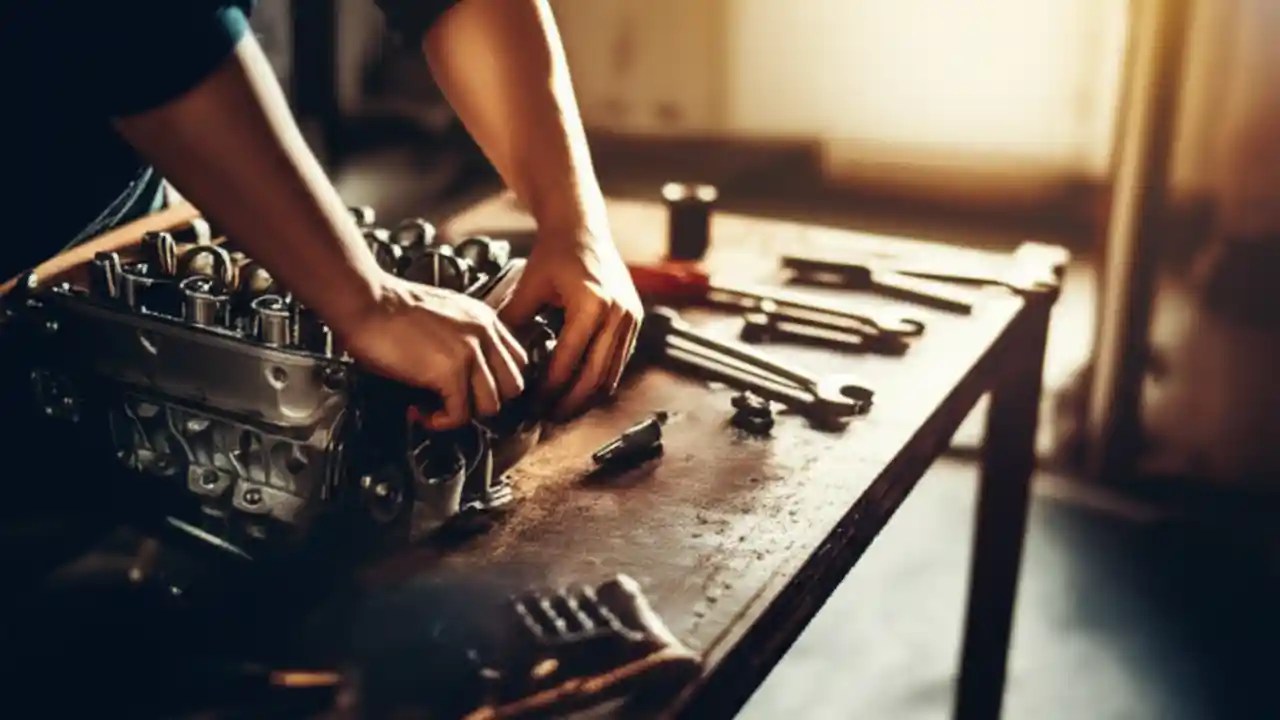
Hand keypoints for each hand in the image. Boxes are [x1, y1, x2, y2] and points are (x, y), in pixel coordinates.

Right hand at [338, 273, 528, 429]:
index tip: (473, 389)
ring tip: (435, 407)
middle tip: (457, 401)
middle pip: (513, 386)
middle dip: (486, 401)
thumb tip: (466, 371)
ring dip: (463, 414)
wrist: (367, 302)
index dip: (498, 382)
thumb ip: (464, 336)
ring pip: (491, 406)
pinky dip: (440, 422)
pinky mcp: (449, 371)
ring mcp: (470, 352)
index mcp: (485, 319)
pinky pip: (460, 415)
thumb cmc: (391, 309)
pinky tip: (420, 411)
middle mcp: (484, 333)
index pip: (518, 361)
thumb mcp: (444, 313)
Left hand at [498, 224, 642, 417]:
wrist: (583, 228)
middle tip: (548, 418)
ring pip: (611, 375)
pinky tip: (579, 388)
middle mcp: (617, 314)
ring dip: (587, 398)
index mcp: (591, 305)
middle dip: (570, 403)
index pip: (568, 362)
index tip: (532, 404)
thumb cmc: (555, 253)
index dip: (549, 390)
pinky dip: (599, 380)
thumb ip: (512, 324)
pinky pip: (618, 362)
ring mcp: (630, 318)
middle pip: (595, 378)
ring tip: (562, 409)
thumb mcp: (528, 287)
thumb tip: (496, 361)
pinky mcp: (634, 320)